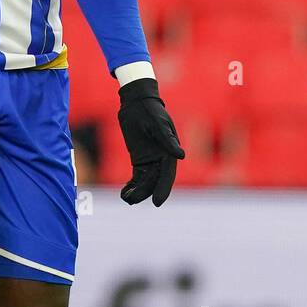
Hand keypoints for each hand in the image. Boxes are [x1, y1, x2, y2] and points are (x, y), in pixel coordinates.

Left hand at [117, 78, 184, 205]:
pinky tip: (125, 193)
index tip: (156, 203)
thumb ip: (167, 140)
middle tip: (131, 200)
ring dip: (137, 191)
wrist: (137, 103)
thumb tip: (181, 156)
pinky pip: (137, 177)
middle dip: (144, 192)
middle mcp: (162, 159)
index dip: (162, 189)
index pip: (167, 175)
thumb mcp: (158, 124)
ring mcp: (150, 160)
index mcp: (169, 151)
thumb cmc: (150, 111)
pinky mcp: (139, 159)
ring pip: (145, 181)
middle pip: (154, 181)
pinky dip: (132, 185)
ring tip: (126, 198)